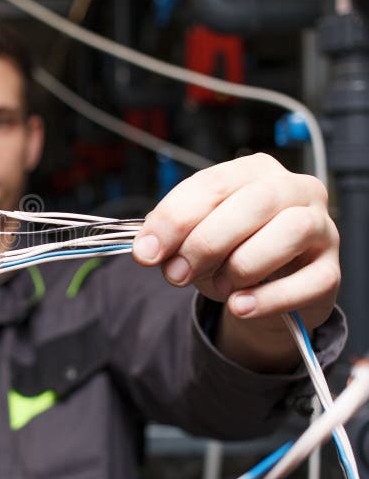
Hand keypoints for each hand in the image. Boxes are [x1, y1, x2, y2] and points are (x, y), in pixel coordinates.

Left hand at [132, 153, 338, 336]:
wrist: (265, 290)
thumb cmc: (230, 252)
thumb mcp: (194, 239)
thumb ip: (173, 239)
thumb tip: (148, 250)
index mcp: (252, 172)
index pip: (212, 184)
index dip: (174, 219)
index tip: (146, 251)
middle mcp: (293, 190)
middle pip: (252, 203)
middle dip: (204, 242)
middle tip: (176, 273)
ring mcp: (320, 227)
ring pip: (288, 233)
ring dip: (242, 265)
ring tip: (220, 285)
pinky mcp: (331, 269)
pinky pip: (308, 282)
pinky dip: (267, 299)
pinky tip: (240, 305)